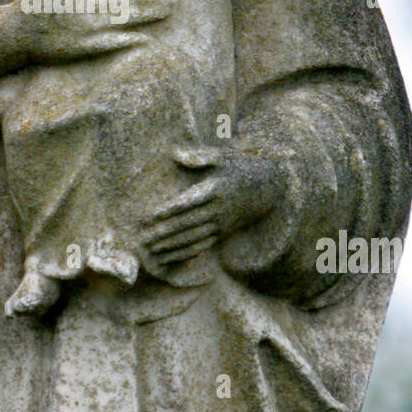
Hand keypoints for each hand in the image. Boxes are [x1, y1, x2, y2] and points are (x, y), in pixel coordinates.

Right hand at [20, 0, 173, 63]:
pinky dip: (130, 39)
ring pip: (127, 18)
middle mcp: (90, 3)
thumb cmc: (43, 0)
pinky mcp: (85, 47)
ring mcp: (88, 26)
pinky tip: (147, 38)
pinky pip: (113, 43)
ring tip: (168, 11)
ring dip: (150, 14)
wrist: (18, 30)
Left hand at [139, 143, 285, 268]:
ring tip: (152, 251)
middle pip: (188, 224)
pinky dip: (186, 253)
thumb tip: (175, 153)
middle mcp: (218, 210)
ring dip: (173, 246)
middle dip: (165, 233)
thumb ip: (199, 156)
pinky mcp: (223, 233)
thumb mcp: (223, 156)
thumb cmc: (239, 167)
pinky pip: (203, 246)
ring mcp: (221, 224)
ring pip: (194, 239)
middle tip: (144, 239)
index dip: (169, 210)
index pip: (188, 202)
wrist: (268, 188)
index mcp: (215, 190)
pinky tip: (171, 257)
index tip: (150, 216)